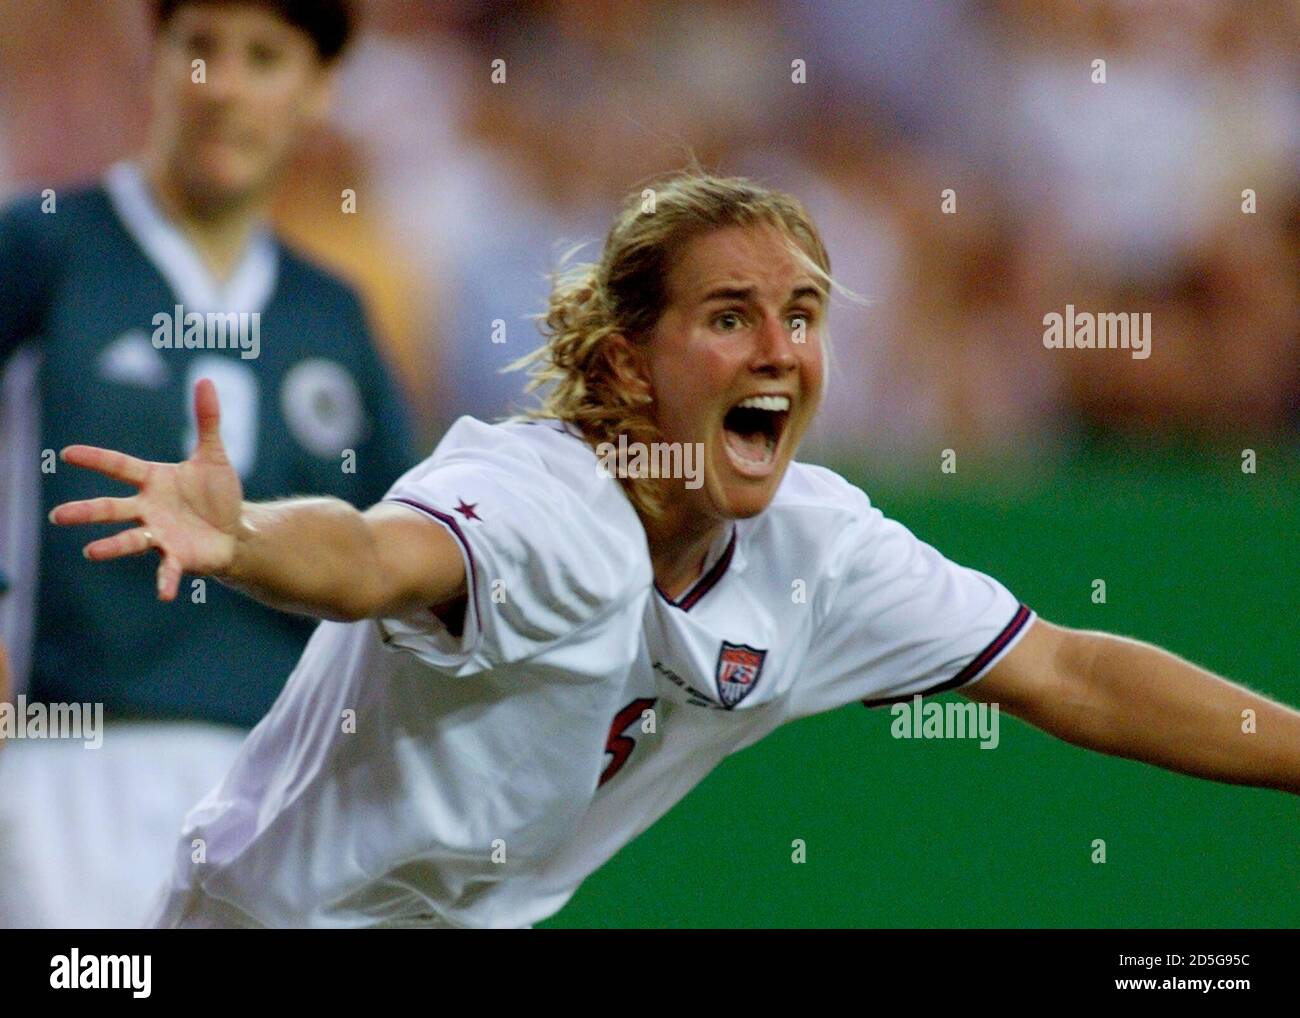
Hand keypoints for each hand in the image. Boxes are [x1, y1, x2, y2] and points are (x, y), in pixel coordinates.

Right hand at [49, 378, 244, 600]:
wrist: (236, 530)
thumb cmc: (218, 494)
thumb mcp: (214, 456)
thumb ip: (208, 421)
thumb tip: (207, 380)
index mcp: (154, 481)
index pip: (120, 467)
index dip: (96, 460)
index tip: (68, 453)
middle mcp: (149, 509)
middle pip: (112, 507)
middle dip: (86, 511)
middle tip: (57, 516)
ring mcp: (160, 535)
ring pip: (130, 540)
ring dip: (111, 546)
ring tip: (91, 551)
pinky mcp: (178, 557)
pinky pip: (168, 569)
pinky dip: (165, 580)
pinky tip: (164, 594)